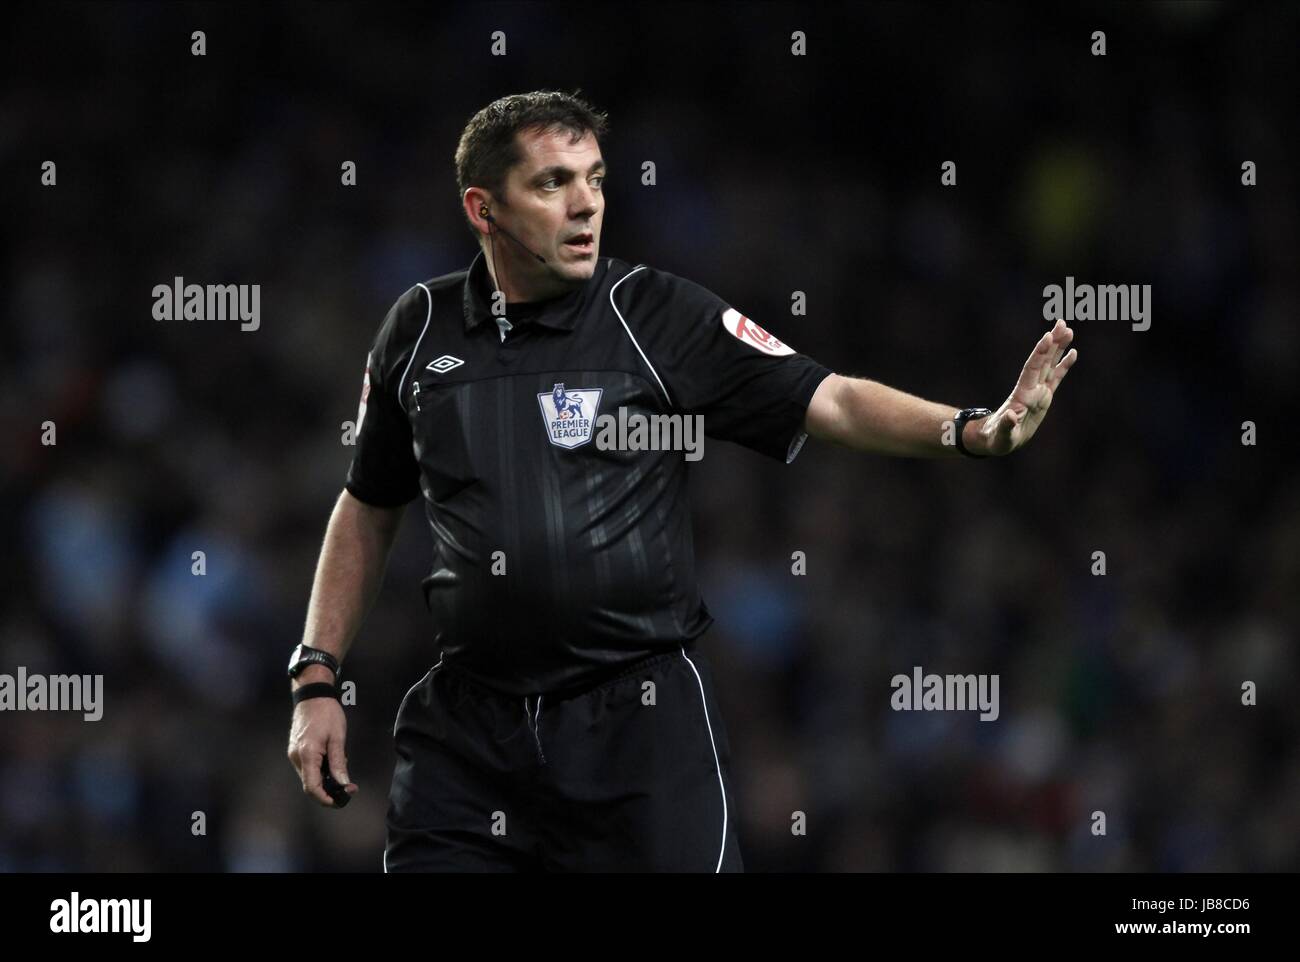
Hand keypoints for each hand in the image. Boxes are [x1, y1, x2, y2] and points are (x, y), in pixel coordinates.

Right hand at [288, 696, 357, 806]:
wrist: (312, 695)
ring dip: (326, 778)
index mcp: (307, 755)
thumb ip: (339, 762)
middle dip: (329, 789)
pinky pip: (308, 767)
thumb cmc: (327, 713)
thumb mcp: (337, 737)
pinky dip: (321, 769)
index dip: (325, 799)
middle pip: (311, 784)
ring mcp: (295, 754)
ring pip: (310, 776)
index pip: (312, 787)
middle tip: (349, 785)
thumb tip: (343, 783)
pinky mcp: (296, 750)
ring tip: (342, 766)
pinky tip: (333, 759)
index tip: (340, 801)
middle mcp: (297, 757)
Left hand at [974, 319, 1076, 455]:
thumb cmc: (998, 439)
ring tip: (1068, 330)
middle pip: (1043, 362)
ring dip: (1059, 348)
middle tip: (1061, 323)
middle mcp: (1031, 389)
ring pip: (1050, 365)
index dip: (1040, 354)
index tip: (1047, 336)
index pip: (1032, 370)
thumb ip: (1006, 427)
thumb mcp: (1001, 436)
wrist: (998, 439)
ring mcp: (1038, 392)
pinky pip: (1056, 378)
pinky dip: (1064, 365)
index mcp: (1022, 396)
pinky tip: (1073, 352)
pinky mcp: (1044, 397)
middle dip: (1052, 343)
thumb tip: (1011, 416)